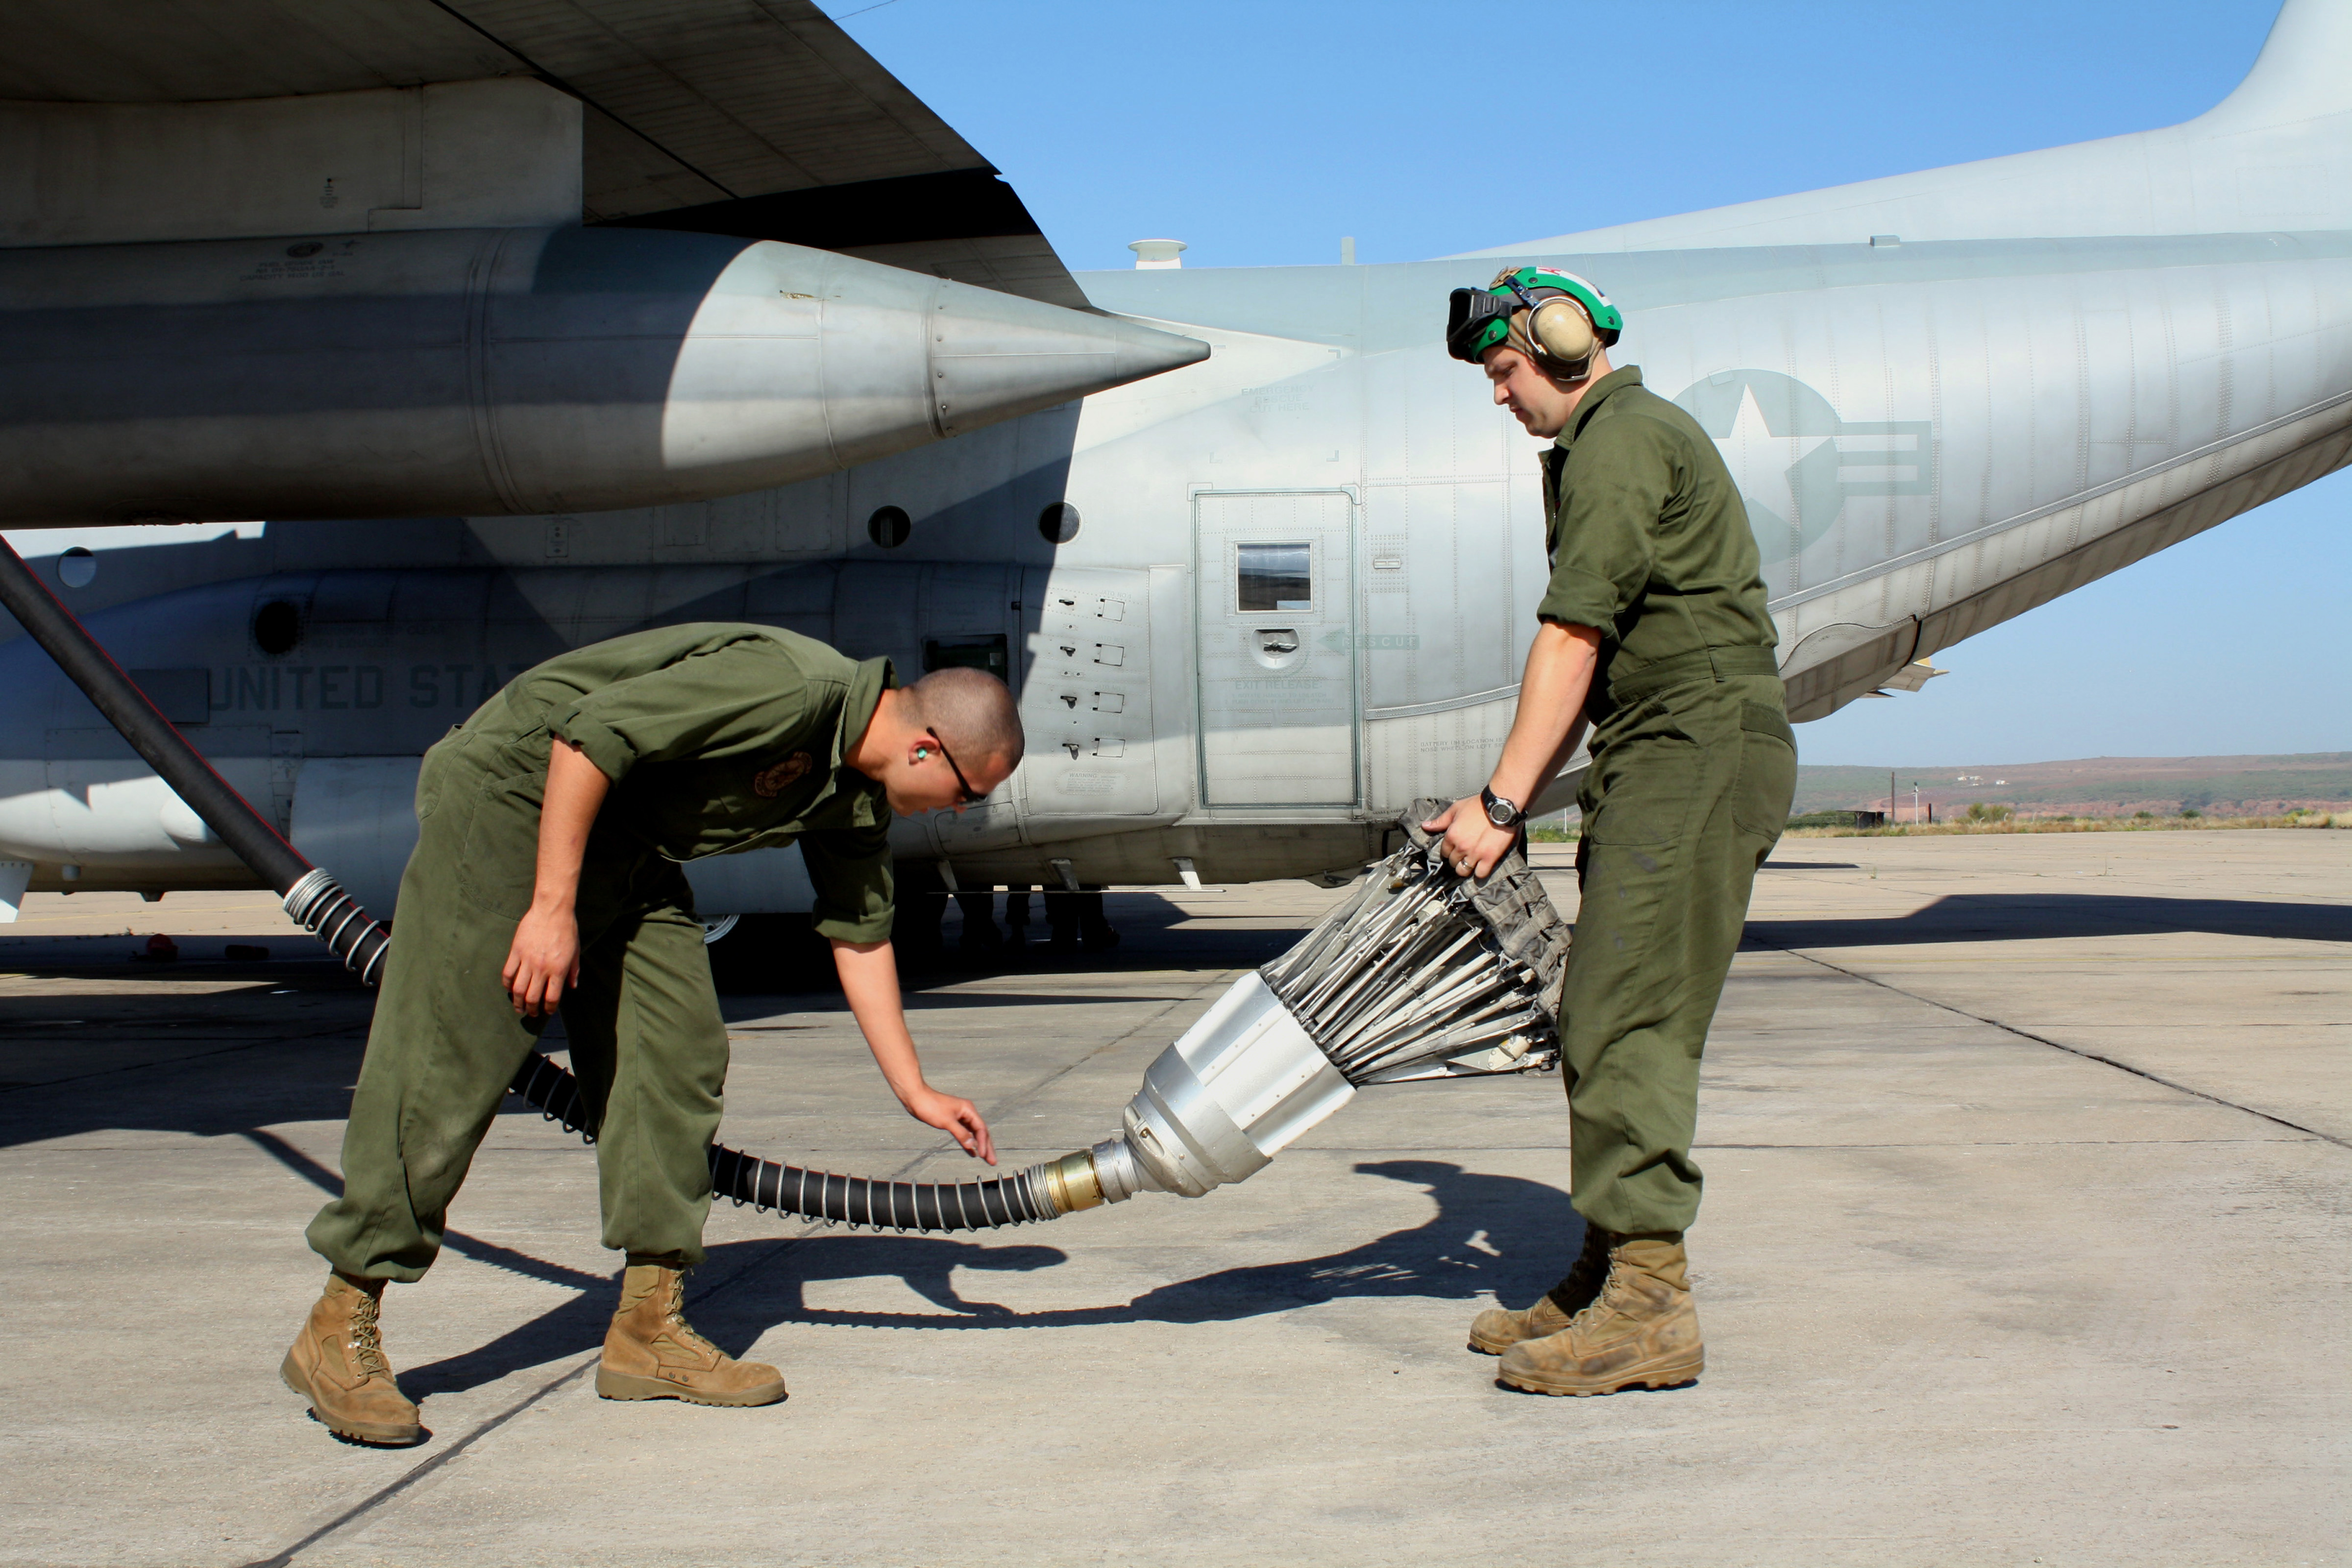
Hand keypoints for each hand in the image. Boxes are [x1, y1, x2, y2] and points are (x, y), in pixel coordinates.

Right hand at [501, 903, 579, 1017]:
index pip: (552, 998)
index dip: (549, 1008)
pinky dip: (507, 984)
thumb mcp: (576, 951)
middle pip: (532, 998)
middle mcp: (542, 968)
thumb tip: (572, 987)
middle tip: (530, 1013)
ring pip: (518, 989)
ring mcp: (527, 960)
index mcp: (559, 970)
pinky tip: (509, 988)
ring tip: (518, 1006)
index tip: (547, 1011)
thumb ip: (574, 971)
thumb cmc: (567, 930)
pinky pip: (507, 973)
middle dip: (531, 1009)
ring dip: (517, 1001)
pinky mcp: (516, 951)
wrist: (552, 910)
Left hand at [902, 1085, 996, 1164]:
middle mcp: (966, 1113)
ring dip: (979, 1146)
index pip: (981, 1128)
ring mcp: (960, 1117)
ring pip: (973, 1133)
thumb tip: (972, 1145)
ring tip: (986, 1158)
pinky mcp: (953, 1121)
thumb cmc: (930, 1105)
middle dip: (987, 1147)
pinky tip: (972, 1151)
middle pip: (981, 1132)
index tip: (983, 1156)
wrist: (916, 1097)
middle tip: (993, 1161)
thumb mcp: (946, 1121)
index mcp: (968, 1110)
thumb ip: (960, 1133)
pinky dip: (968, 1142)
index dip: (983, 1143)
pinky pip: (965, 1133)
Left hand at [1422, 794, 1519, 881]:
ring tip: (1471, 862)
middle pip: (1453, 863)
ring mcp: (1475, 854)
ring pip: (1463, 871)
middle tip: (1464, 855)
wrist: (1501, 806)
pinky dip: (1480, 873)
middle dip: (1457, 859)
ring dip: (1466, 868)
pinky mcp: (1489, 858)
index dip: (1449, 851)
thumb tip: (1425, 826)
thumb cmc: (1479, 805)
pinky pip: (1480, 874)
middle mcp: (1461, 847)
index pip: (1444, 852)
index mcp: (1452, 835)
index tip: (1454, 849)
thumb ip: (1440, 821)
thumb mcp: (1456, 809)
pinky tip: (1481, 867)